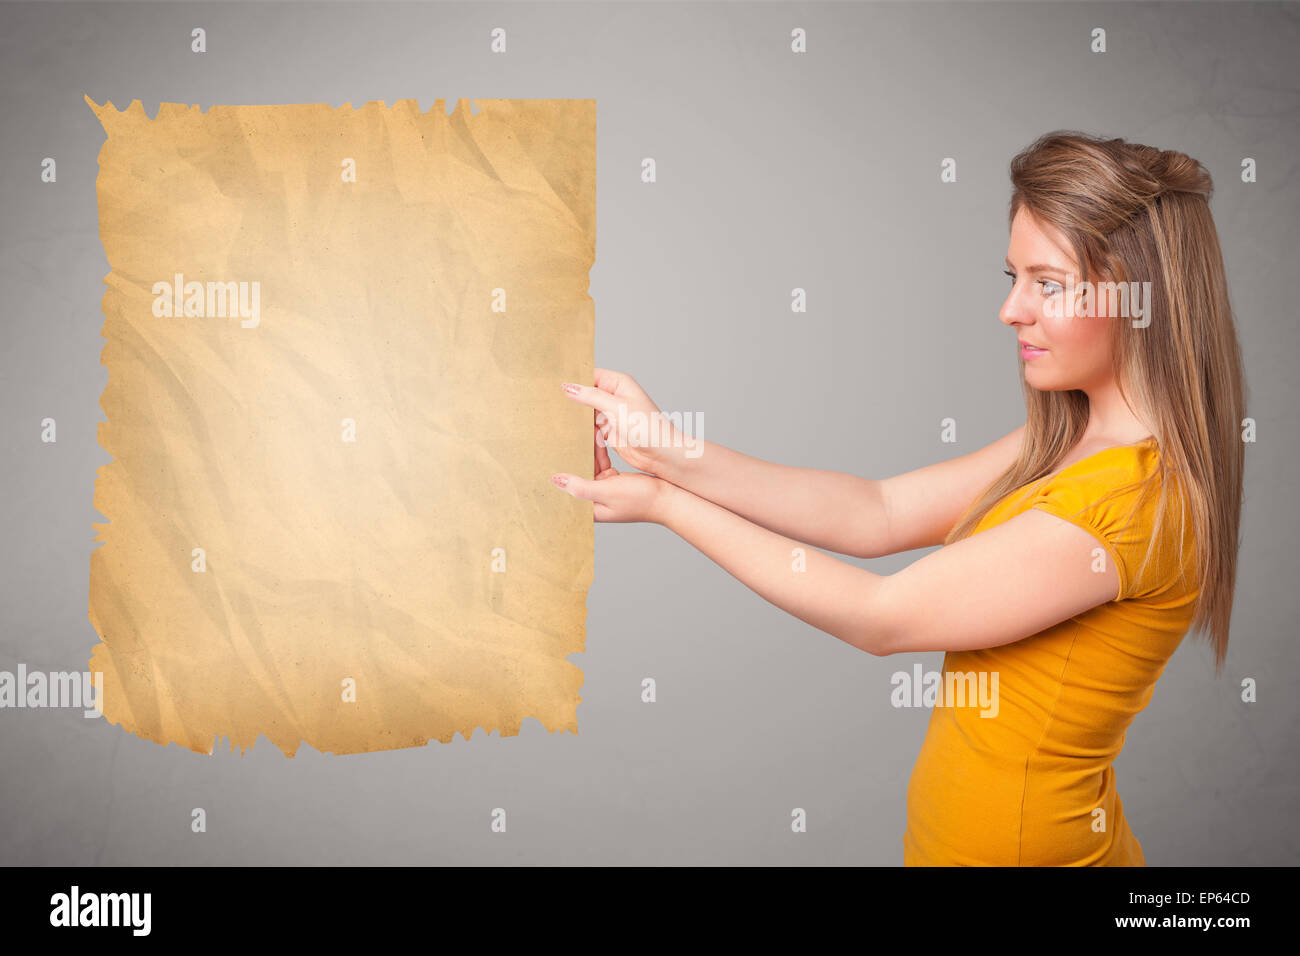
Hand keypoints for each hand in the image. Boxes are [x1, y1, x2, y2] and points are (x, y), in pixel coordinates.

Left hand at [550, 424, 675, 522]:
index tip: (547, 454)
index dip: (557, 472)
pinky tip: (594, 434)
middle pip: (574, 475)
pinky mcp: (613, 480)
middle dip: (569, 457)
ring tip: (575, 430)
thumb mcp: (608, 491)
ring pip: (587, 465)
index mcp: (589, 509)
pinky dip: (597, 449)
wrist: (668, 498)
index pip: (566, 489)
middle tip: (558, 436)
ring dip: (583, 450)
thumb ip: (581, 487)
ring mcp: (603, 489)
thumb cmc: (642, 500)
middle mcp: (593, 499)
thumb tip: (556, 480)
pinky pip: (600, 462)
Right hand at [561, 368, 683, 476]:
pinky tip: (569, 433)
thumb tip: (568, 387)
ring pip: (586, 412)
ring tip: (555, 418)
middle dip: (572, 399)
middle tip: (549, 402)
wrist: (662, 455)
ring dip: (575, 417)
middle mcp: (614, 397)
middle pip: (586, 394)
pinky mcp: (609, 431)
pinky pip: (590, 428)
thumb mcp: (616, 407)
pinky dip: (581, 431)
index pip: (590, 375)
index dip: (573, 379)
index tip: (552, 383)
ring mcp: (611, 414)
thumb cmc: (649, 428)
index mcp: (619, 383)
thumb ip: (591, 396)